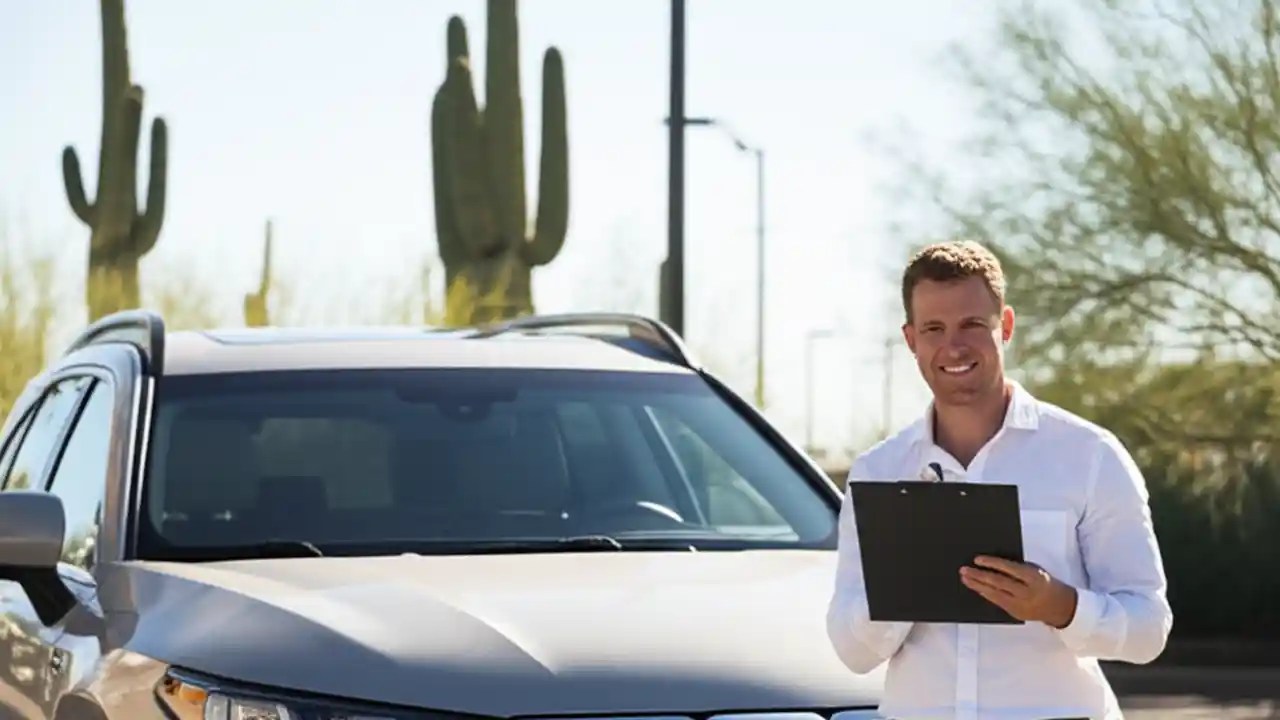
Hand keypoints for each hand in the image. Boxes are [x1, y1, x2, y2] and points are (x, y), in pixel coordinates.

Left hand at [960, 556, 1077, 627]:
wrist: (1060, 606)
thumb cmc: (1045, 584)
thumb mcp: (1036, 570)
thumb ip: (1018, 567)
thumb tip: (993, 562)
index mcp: (1034, 578)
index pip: (1009, 568)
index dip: (992, 563)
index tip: (978, 560)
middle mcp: (1026, 592)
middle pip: (998, 583)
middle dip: (979, 576)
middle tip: (964, 570)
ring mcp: (1021, 605)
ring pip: (994, 594)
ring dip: (977, 586)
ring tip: (965, 579)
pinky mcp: (1016, 613)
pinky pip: (997, 602)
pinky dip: (986, 594)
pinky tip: (977, 589)